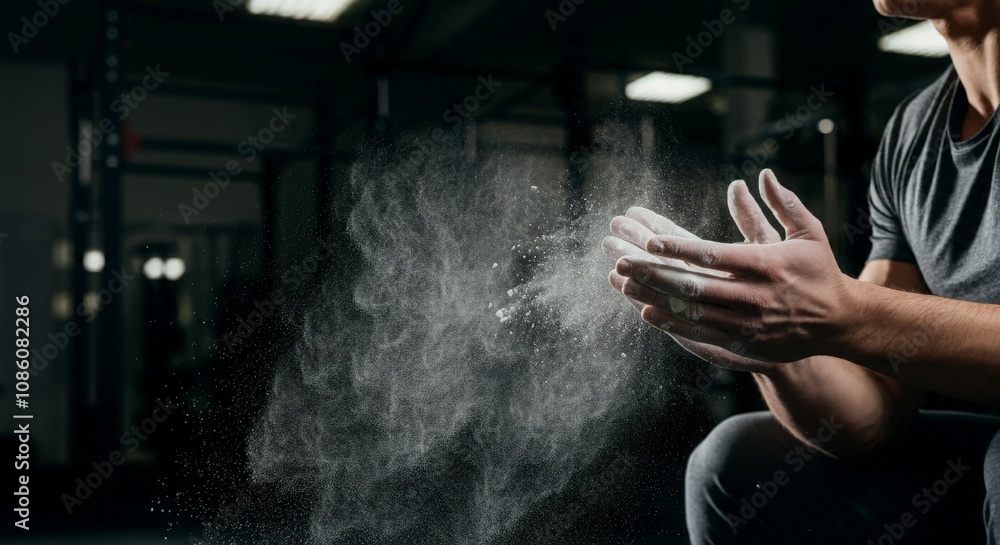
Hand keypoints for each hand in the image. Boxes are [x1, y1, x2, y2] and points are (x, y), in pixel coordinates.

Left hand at [610, 169, 853, 363]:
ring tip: (624, 282)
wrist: (840, 322)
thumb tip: (762, 174)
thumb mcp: (808, 232)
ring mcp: (747, 324)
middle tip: (621, 260)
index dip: (681, 250)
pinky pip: (700, 333)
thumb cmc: (820, 271)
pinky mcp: (743, 343)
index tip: (651, 241)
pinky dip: (671, 322)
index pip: (716, 255)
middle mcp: (756, 296)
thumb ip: (783, 204)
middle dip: (654, 272)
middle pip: (696, 285)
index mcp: (769, 265)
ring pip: (692, 311)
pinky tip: (646, 310)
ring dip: (654, 296)